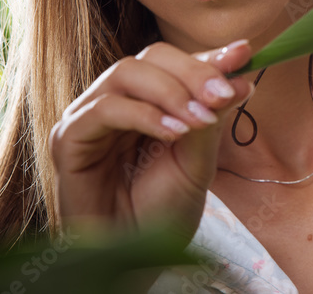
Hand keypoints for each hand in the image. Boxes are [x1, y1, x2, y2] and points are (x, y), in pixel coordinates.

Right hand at [49, 40, 253, 239]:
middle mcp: (116, 100)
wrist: (131, 260)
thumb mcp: (198, 159)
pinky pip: (104, 109)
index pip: (176, 62)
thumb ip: (212, 117)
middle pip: (151, 56)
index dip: (209, 56)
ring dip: (172, 92)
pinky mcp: (68, 138)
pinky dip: (144, 114)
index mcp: (147, 100)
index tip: (244, 52)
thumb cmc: (161, 211)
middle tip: (223, 94)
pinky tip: (173, 133)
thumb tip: (243, 77)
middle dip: (193, 71)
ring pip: (127, 72)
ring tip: (199, 119)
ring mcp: (88, 117)